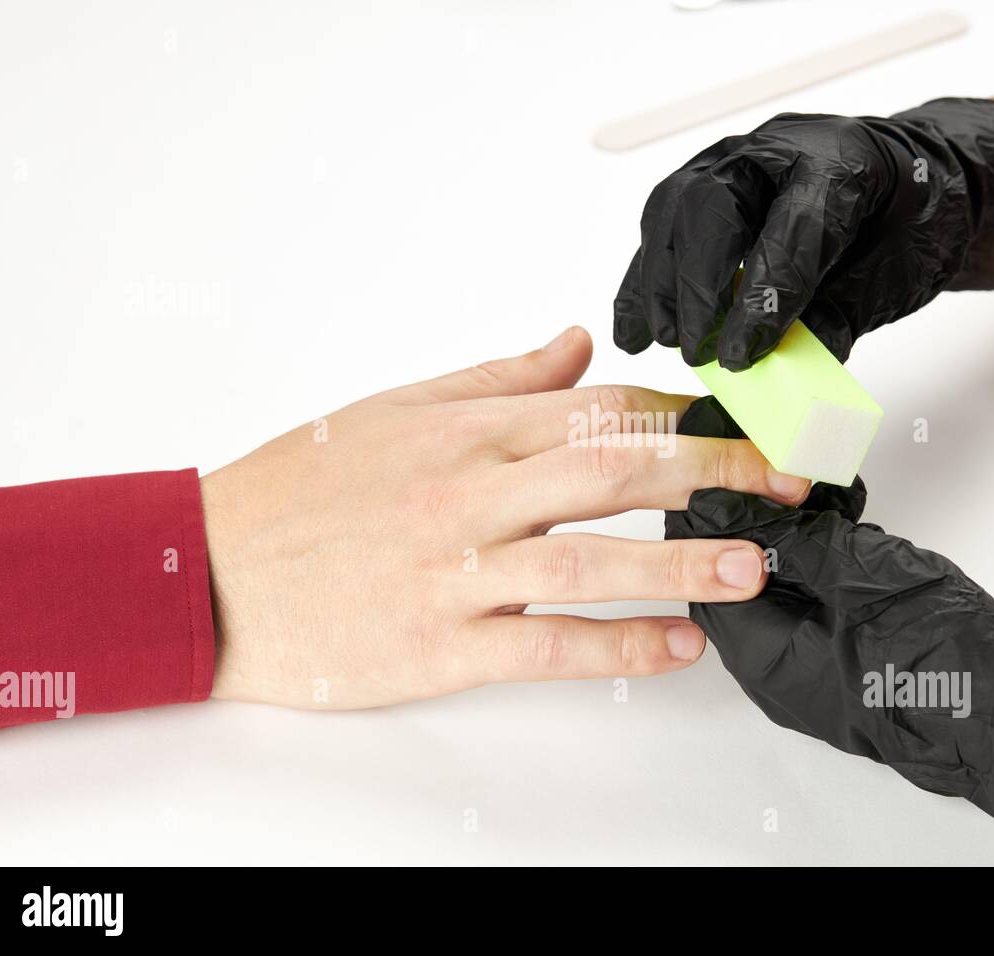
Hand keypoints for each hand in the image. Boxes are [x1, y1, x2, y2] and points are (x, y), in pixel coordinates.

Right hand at [200, 328, 811, 709]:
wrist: (206, 574)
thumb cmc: (297, 492)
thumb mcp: (395, 410)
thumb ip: (497, 378)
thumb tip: (576, 343)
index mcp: (466, 431)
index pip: (598, 408)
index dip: (682, 414)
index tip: (742, 424)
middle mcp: (470, 492)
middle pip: (614, 470)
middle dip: (713, 471)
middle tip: (787, 482)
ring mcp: (456, 571)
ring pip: (591, 558)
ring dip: (683, 560)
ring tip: (754, 564)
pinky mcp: (440, 642)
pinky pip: (544, 643)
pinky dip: (616, 645)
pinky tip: (676, 647)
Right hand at [614, 99, 993, 369]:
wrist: (912, 184)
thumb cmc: (908, 222)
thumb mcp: (890, 278)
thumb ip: (834, 324)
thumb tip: (783, 381)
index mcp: (841, 163)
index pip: (789, 231)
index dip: (761, 299)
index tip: (741, 354)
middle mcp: (778, 150)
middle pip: (712, 206)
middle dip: (697, 286)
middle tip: (697, 349)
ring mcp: (735, 162)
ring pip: (674, 209)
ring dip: (660, 282)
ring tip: (663, 339)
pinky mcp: (706, 185)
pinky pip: (661, 226)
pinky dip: (644, 280)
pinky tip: (635, 326)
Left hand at [666, 397, 993, 863]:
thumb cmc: (947, 662)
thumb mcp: (860, 575)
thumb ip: (794, 540)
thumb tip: (741, 511)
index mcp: (767, 656)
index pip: (709, 576)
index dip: (718, 519)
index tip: (735, 473)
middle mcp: (780, 675)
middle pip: (744, 584)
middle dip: (763, 525)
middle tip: (787, 479)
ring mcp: (816, 677)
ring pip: (784, 595)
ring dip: (800, 543)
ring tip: (829, 501)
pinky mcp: (850, 670)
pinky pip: (817, 611)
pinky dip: (827, 569)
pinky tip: (853, 535)